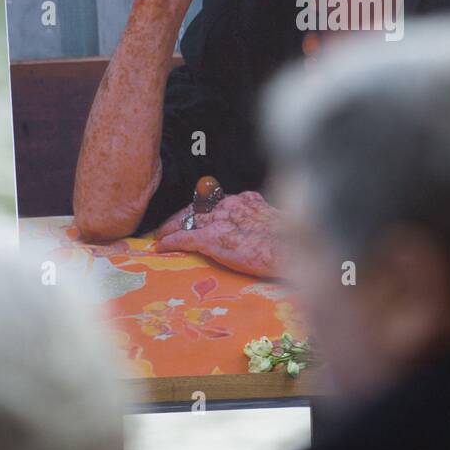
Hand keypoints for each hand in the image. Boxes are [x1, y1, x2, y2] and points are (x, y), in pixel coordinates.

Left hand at [153, 192, 282, 277]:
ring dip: (171, 227)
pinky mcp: (210, 238)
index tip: (197, 216)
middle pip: (197, 207)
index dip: (203, 210)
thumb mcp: (274, 221)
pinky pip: (184, 238)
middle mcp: (229, 205)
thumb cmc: (289, 241)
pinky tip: (161, 247)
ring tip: (161, 235)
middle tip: (170, 225)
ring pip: (187, 220)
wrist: (288, 249)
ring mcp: (218, 221)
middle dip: (182, 216)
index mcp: (245, 200)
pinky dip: (170, 242)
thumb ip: (261, 219)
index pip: (217, 201)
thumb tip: (262, 228)